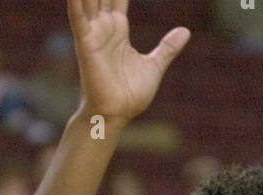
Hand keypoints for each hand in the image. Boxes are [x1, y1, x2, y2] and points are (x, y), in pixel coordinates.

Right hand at [68, 0, 189, 122]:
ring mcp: (93, 33)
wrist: (116, 115)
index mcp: (118, 28)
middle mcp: (104, 26)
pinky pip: (78, 16)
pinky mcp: (85, 42)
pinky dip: (76, 1)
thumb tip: (186, 31)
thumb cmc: (130, 94)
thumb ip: (167, 47)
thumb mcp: (154, 66)